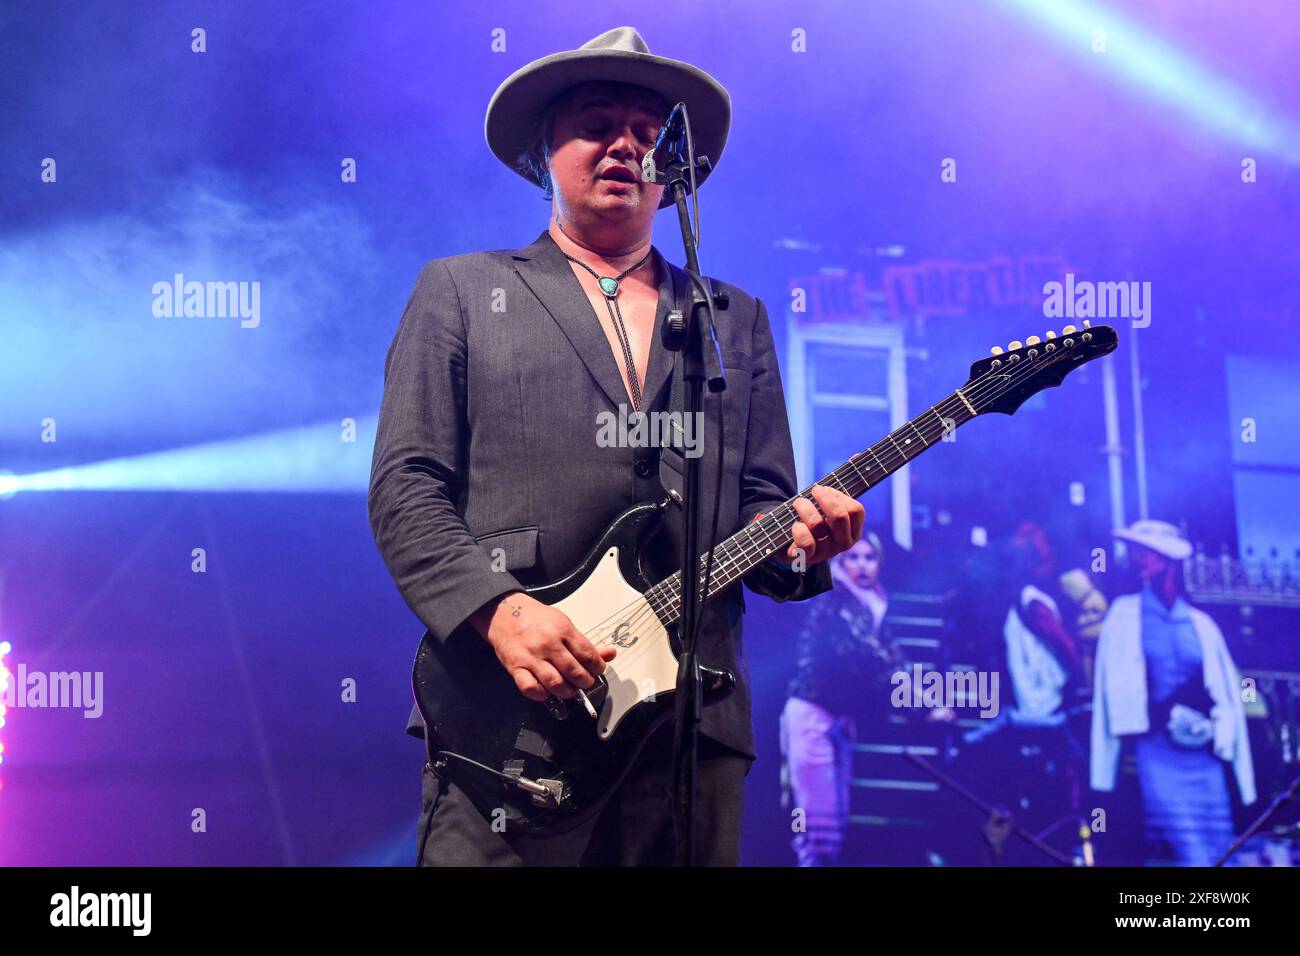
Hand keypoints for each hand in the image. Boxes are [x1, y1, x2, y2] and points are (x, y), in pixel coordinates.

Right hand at [469, 592, 616, 701]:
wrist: (504, 613)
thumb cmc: (536, 620)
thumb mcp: (564, 624)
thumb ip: (584, 643)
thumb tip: (610, 654)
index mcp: (562, 630)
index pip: (588, 655)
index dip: (597, 667)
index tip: (597, 670)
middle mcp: (547, 644)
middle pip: (574, 671)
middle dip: (585, 682)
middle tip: (585, 682)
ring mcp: (531, 657)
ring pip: (555, 683)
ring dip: (567, 691)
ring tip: (570, 689)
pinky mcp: (516, 667)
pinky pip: (530, 688)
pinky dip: (541, 694)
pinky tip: (547, 691)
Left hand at [783, 484, 864, 567]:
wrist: (795, 547)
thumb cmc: (813, 522)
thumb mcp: (827, 512)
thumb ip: (832, 500)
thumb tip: (823, 488)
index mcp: (853, 532)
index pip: (856, 510)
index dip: (839, 495)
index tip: (825, 490)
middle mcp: (843, 543)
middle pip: (840, 516)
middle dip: (824, 498)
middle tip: (814, 491)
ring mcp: (826, 552)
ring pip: (818, 525)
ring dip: (805, 508)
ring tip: (798, 503)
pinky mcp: (807, 558)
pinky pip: (806, 542)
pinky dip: (798, 529)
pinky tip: (795, 525)